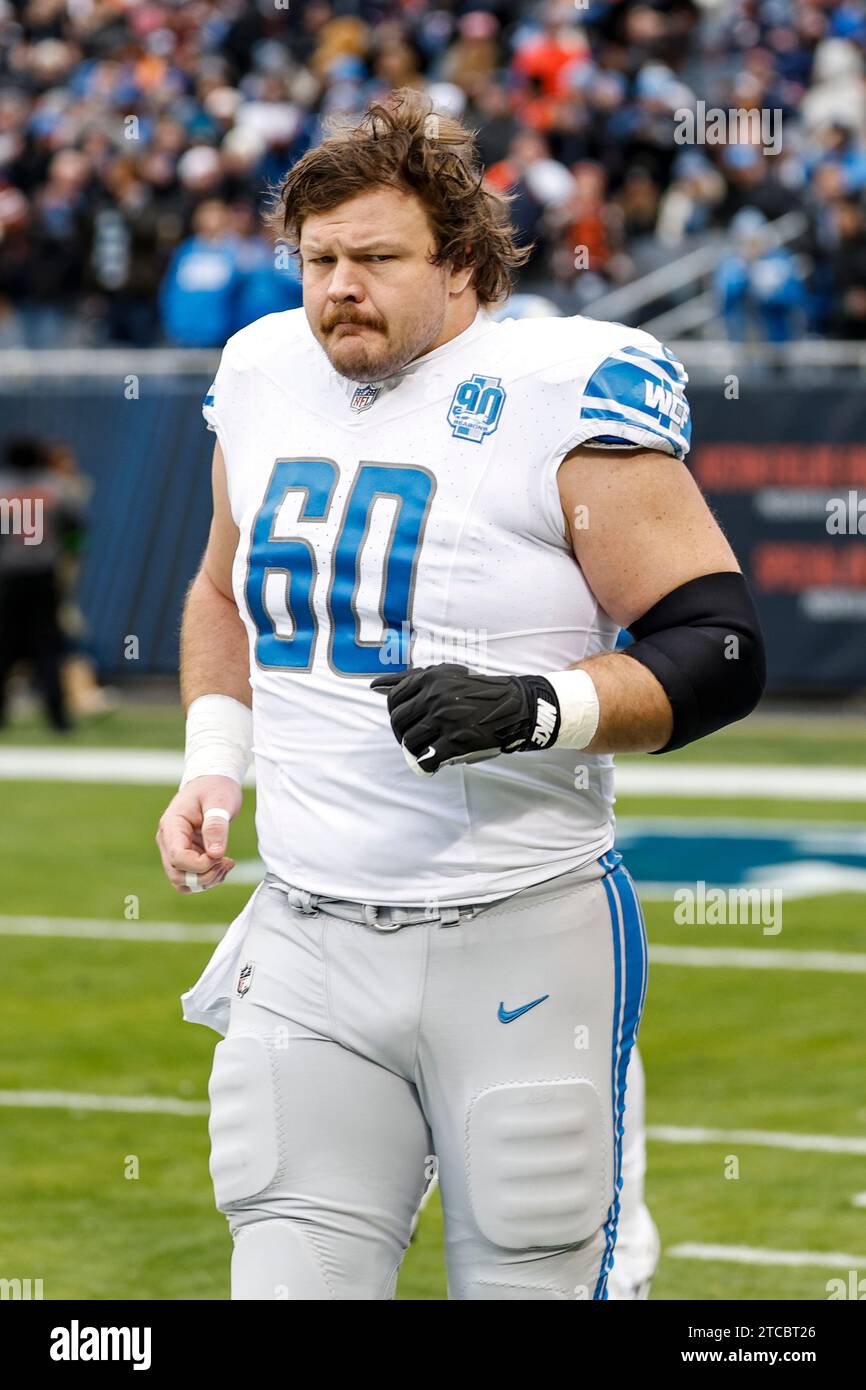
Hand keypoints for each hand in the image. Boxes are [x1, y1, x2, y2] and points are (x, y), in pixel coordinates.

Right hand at [155, 775, 242, 891]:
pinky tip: (223, 865)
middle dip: (205, 875)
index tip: (221, 855)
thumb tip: (216, 854)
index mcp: (172, 825)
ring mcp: (175, 849)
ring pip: (183, 881)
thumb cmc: (215, 788)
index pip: (177, 857)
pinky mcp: (186, 855)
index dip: (201, 864)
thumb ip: (216, 826)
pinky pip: (191, 878)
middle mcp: (168, 840)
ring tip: (227, 863)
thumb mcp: (219, 801)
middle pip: (177, 875)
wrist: (212, 783)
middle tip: (227, 861)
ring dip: (207, 880)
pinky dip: (208, 878)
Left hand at [371, 663, 559, 775]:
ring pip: (409, 741)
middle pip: (398, 721)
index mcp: (430, 678)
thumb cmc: (477, 691)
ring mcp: (445, 719)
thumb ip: (410, 679)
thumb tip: (374, 686)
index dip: (396, 713)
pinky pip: (426, 760)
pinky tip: (432, 765)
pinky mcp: (456, 741)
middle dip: (402, 733)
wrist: (515, 706)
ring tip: (426, 749)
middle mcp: (434, 697)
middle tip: (415, 738)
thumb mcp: (445, 675)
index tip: (407, 721)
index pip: (394, 699)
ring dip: (414, 749)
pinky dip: (424, 767)